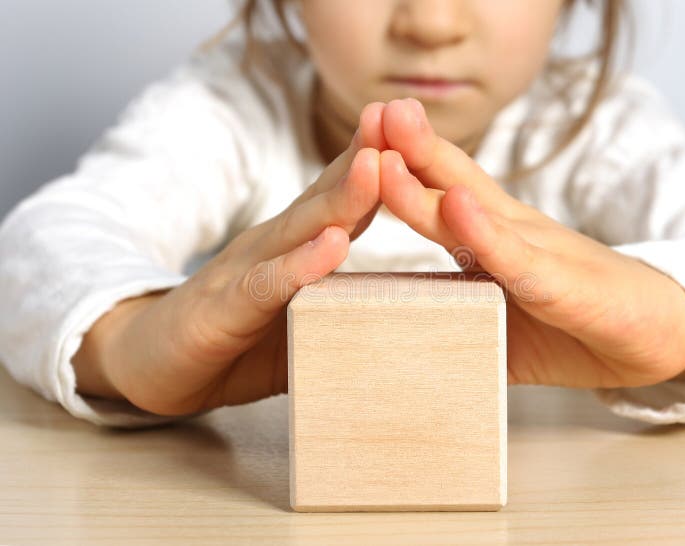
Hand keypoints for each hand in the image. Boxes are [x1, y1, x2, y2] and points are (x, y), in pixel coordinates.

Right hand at [73, 103, 389, 414]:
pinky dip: (300, 266)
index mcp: (292, 247)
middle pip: (325, 197)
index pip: (340, 199)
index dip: (379, 164)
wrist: (148, 364)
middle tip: (406, 118)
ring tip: (377, 165)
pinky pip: (265, 285)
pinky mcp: (221, 311)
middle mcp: (270, 247)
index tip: (420, 131)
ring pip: (299, 229)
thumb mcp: (299, 324)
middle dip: (368, 158)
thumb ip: (342, 312)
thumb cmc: (232, 343)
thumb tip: (405, 326)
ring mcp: (244, 273)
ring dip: (341, 197)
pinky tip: (331, 246)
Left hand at [378, 98, 684, 388]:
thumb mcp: (504, 325)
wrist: (661, 336)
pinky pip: (520, 261)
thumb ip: (459, 320)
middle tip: (370, 112)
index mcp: (495, 241)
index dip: (401, 166)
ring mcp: (539, 255)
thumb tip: (402, 341)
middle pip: (454, 183)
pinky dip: (487, 235)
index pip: (442, 194)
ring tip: (394, 137)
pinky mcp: (564, 287)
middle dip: (408, 149)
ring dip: (432, 173)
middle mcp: (513, 235)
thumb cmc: (579, 325)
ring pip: (478, 210)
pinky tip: (459, 207)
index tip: (359, 139)